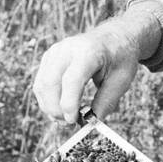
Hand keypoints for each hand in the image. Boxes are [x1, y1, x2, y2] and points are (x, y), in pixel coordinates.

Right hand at [32, 10, 159, 123]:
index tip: (74, 120)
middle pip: (50, 83)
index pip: (71, 79)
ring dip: (49, 107)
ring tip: (66, 119)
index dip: (69, 103)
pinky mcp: (49, 58)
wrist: (114, 38)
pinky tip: (60, 109)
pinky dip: (47, 100)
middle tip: (69, 124)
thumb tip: (90, 123)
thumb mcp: (121, 81)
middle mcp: (67, 49)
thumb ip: (106, 102)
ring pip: (41, 85)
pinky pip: (41, 83)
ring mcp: (55, 52)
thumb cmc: (120, 59)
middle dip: (56, 109)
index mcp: (89, 51)